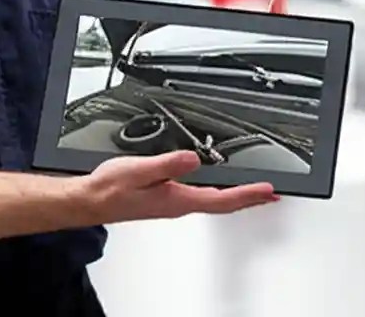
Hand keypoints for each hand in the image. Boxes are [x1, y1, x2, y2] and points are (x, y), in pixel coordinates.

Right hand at [77, 150, 278, 223]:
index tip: (268, 190)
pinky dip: (220, 194)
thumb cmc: (111, 188)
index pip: (222, 199)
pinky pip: (202, 197)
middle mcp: (179, 205)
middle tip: (272, 195)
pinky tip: (220, 189)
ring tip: (255, 192)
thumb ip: (169, 164)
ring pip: (215, 201)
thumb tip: (194, 160)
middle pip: (224, 204)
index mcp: (178, 199)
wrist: (92, 200)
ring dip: (237, 197)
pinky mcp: (167, 199)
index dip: (248, 195)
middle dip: (250, 198)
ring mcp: (174, 203)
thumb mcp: (141, 170)